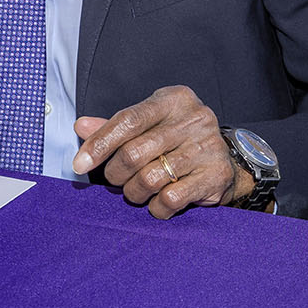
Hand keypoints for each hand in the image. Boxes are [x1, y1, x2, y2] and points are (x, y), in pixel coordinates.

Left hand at [71, 85, 245, 219]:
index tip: (80, 164)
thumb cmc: (177, 138)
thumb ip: (115, 126)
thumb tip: (81, 127)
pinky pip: (170, 199)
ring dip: (133, 192)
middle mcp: (194, 119)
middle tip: (114, 180)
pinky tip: (156, 203)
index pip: (127, 120)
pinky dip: (155, 207)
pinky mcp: (216, 176)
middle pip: (135, 152)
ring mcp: (208, 148)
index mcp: (173, 100)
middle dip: (115, 173)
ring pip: (150, 178)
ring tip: (135, 191)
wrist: (227, 159)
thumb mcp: (149, 123)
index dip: (100, 144)